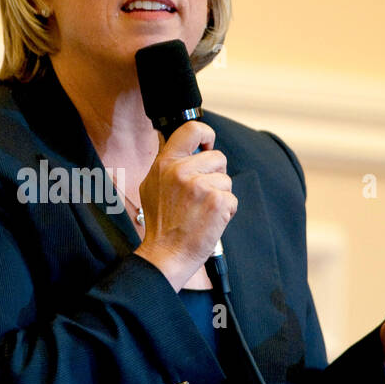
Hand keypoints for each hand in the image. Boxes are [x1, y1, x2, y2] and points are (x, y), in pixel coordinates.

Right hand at [134, 121, 236, 291]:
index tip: (208, 145)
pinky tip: (209, 220)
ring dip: (220, 195)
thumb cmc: (161, 225)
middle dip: (216, 175)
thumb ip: (167, 165)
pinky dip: (226, 211)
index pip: (191, 130)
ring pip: (226, 180)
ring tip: (202, 211)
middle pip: (217, 157)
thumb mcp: (152, 186)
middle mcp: (180, 171)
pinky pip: (232, 199)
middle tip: (201, 195)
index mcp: (164, 164)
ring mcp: (199, 185)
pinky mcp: (216, 201)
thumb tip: (186, 148)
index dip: (206, 134)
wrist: (165, 254)